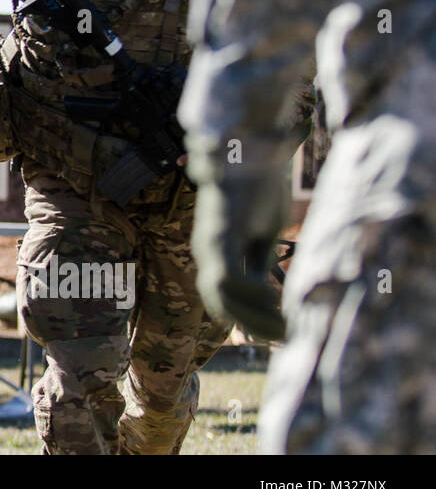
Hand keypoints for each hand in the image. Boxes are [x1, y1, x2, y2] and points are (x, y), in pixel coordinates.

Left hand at [192, 182, 286, 340]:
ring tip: (283, 326)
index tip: (277, 332)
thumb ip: (258, 257)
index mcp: (215, 249)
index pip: (225, 296)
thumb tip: (263, 289)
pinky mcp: (219, 234)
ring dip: (253, 314)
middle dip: (252, 324)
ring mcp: (209, 242)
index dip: (249, 318)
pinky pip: (227, 275)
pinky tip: (272, 295)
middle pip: (221, 303)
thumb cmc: (259, 186)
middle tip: (283, 339)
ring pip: (222, 295)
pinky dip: (248, 291)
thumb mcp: (263, 230)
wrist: (250, 149)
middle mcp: (206, 249)